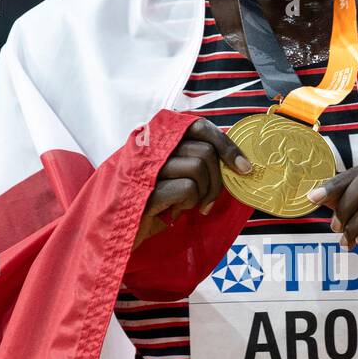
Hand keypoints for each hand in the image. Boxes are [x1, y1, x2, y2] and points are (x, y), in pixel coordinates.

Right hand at [133, 118, 250, 248]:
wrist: (114, 231)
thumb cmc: (147, 204)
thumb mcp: (171, 177)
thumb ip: (193, 162)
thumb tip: (232, 162)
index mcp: (157, 139)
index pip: (199, 127)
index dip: (226, 145)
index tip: (243, 167)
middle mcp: (150, 145)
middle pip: (205, 151)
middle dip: (216, 180)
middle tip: (207, 201)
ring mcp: (146, 165)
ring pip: (198, 166)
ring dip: (202, 193)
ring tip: (187, 205)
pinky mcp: (146, 188)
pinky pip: (187, 187)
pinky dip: (188, 202)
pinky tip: (172, 211)